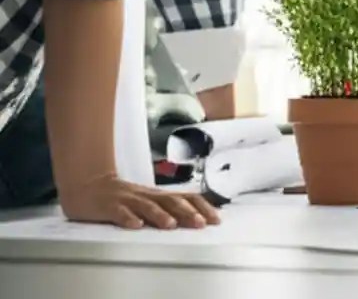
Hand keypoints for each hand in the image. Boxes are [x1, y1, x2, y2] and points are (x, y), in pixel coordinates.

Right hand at [60, 174, 220, 229]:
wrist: (88, 185)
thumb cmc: (123, 198)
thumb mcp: (149, 202)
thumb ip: (168, 209)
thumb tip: (197, 219)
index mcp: (159, 196)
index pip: (186, 197)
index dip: (202, 207)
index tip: (216, 220)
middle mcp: (147, 195)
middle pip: (170, 201)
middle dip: (187, 212)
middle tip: (200, 224)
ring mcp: (128, 199)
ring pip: (147, 206)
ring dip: (160, 215)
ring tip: (170, 225)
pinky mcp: (109, 206)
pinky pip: (119, 212)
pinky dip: (128, 218)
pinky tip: (135, 226)